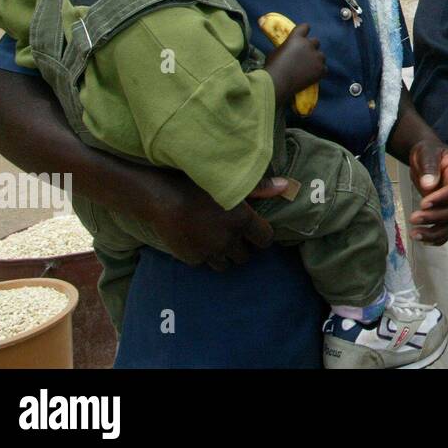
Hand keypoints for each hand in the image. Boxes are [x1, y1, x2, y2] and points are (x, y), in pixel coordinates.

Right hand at [147, 173, 284, 269]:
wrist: (161, 197)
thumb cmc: (197, 184)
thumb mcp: (229, 183)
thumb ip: (260, 187)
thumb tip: (286, 185)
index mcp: (242, 221)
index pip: (265, 240)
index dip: (260, 236)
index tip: (254, 231)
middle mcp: (229, 240)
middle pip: (245, 256)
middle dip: (241, 247)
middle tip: (232, 235)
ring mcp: (210, 252)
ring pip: (225, 264)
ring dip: (223, 255)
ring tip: (215, 240)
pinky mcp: (192, 259)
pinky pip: (204, 262)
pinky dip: (203, 255)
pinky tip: (197, 241)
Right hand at [263, 22, 324, 99]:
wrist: (277, 82)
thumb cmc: (273, 67)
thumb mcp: (276, 51)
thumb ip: (287, 47)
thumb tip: (290, 50)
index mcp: (296, 38)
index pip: (305, 27)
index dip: (304, 31)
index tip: (303, 35)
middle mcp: (308, 45)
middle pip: (315, 42)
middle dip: (310, 47)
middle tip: (304, 56)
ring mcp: (316, 57)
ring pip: (321, 55)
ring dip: (316, 59)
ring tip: (308, 68)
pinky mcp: (321, 69)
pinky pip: (324, 68)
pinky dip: (319, 71)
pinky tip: (312, 75)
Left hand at [406, 138, 447, 244]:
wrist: (427, 158)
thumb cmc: (427, 152)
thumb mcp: (426, 152)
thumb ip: (429, 166)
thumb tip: (429, 185)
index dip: (441, 199)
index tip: (423, 203)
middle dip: (434, 217)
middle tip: (413, 218)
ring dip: (433, 232)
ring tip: (414, 234)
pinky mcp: (447, 212)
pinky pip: (446, 229)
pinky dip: (437, 238)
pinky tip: (422, 240)